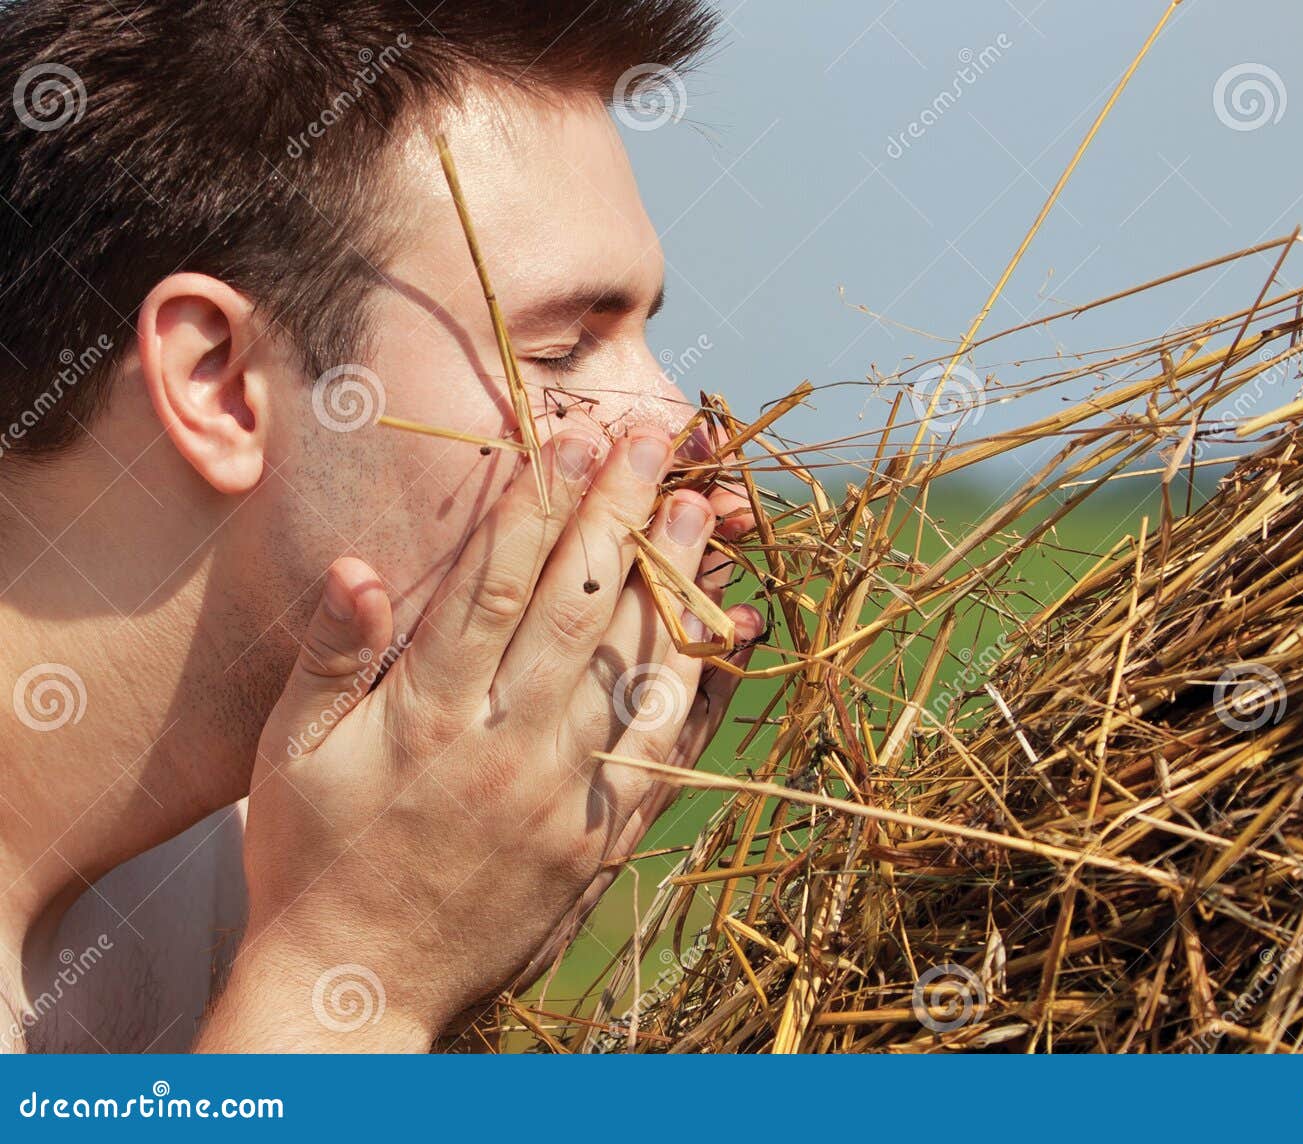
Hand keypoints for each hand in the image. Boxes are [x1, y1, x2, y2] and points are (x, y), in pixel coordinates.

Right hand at [196, 427, 761, 1051]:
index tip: (572, 437)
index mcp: (427, 712)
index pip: (493, 582)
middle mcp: (505, 745)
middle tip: (655, 439)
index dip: (536, 502)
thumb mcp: (293, 754)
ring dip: (672, 582)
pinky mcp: (601, 838)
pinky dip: (701, 686)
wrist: (358, 986)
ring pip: (633, 667)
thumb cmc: (311, 858)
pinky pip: (665, 751)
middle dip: (617, 512)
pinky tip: (727, 629)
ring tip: (704, 509)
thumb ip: (332, 655)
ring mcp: (564, 794)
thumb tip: (359, 564)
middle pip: (574, 606)